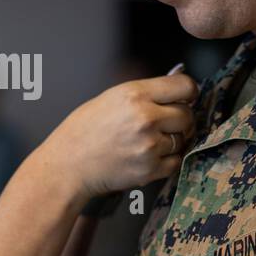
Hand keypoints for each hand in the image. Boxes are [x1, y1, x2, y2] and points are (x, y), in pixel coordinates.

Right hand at [43, 66, 197, 200]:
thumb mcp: (111, 98)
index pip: (184, 86)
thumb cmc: (84, 131)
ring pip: (182, 139)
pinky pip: (175, 162)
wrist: (67, 166)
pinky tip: (148, 155)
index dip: (188, 92)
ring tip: (147, 141)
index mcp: (134, 94)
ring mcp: (149, 146)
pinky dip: (167, 160)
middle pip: (187, 114)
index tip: (186, 97)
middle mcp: (145, 118)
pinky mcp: (150, 169)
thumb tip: (178, 85)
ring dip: (172, 140)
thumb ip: (145, 93)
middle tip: (164, 123)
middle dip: (180, 118)